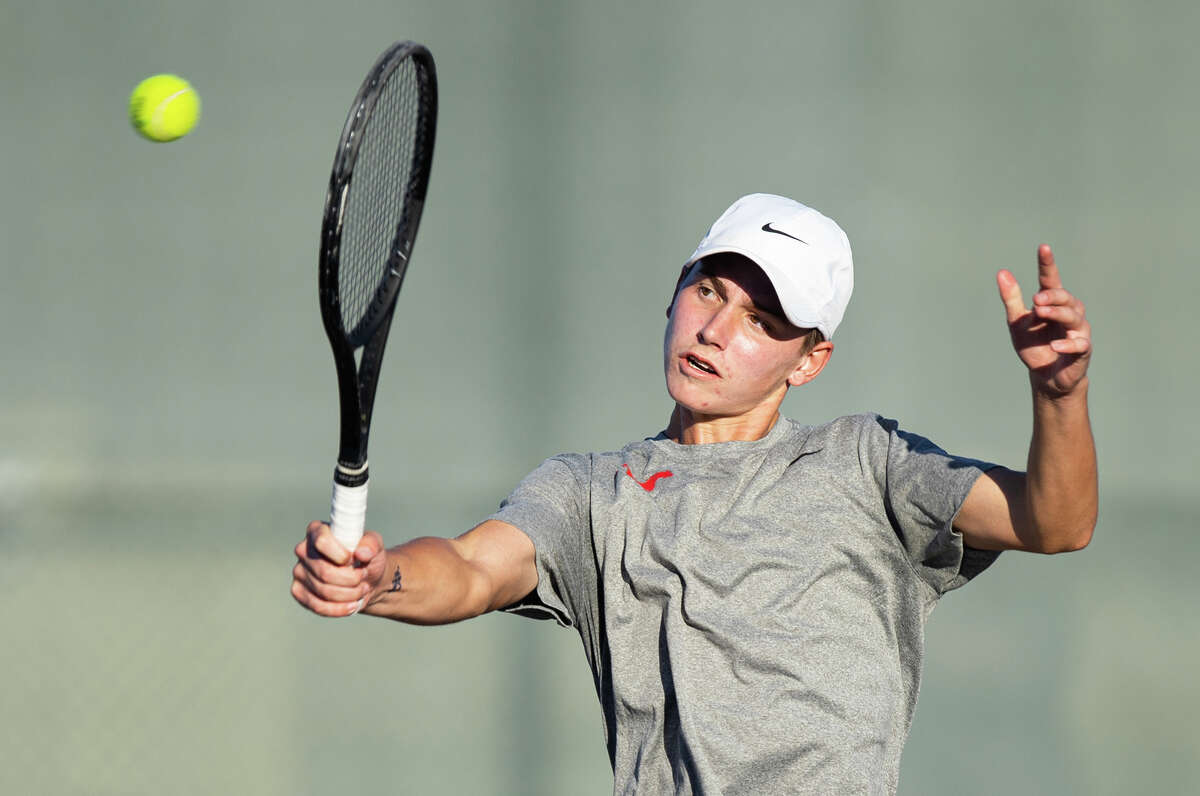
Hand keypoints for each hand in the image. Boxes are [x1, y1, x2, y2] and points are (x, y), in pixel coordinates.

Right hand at [291, 521, 387, 616]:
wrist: (366, 579)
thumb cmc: (367, 557)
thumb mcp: (375, 546)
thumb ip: (371, 544)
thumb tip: (362, 553)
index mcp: (317, 531)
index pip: (321, 541)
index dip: (341, 554)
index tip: (355, 559)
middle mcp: (303, 550)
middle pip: (324, 572)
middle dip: (350, 579)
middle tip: (363, 576)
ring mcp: (299, 572)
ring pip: (323, 590)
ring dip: (349, 594)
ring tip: (362, 588)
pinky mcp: (299, 592)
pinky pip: (318, 606)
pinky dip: (339, 608)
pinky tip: (352, 605)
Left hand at [997, 244, 1091, 396]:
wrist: (1044, 376)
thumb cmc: (1033, 344)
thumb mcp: (1016, 322)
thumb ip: (1011, 299)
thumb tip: (1002, 272)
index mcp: (1052, 303)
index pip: (1050, 279)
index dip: (1047, 264)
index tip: (1043, 247)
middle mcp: (1069, 312)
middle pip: (1064, 297)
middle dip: (1052, 296)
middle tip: (1036, 299)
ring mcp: (1077, 330)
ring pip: (1073, 316)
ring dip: (1057, 313)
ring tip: (1040, 312)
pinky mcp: (1082, 350)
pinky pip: (1079, 344)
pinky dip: (1068, 344)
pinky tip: (1056, 345)